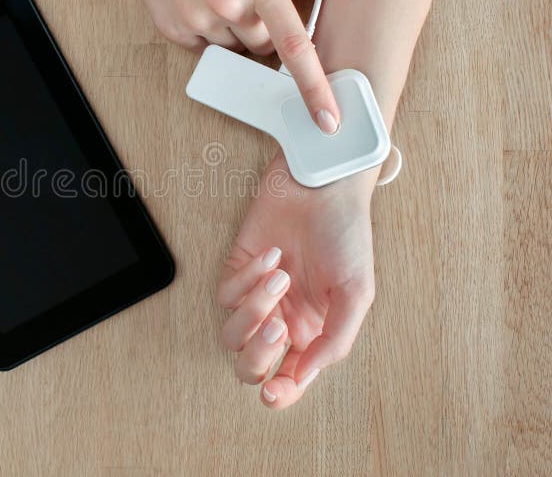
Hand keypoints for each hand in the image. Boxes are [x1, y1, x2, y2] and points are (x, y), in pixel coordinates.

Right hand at [85, 0, 362, 132]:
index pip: (295, 46)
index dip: (314, 88)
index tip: (327, 120)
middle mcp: (227, 4)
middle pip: (264, 48)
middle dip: (262, 29)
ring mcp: (197, 20)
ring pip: (233, 49)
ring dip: (231, 30)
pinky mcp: (173, 30)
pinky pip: (204, 48)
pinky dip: (205, 31)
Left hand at [217, 153, 376, 407]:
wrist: (321, 188)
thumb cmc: (345, 236)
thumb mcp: (355, 292)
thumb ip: (334, 339)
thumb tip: (304, 375)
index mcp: (312, 332)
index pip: (290, 378)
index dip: (280, 393)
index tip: (273, 392)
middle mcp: (282, 320)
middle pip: (250, 365)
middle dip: (258, 355)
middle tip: (277, 326)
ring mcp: (257, 297)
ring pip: (232, 334)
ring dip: (255, 309)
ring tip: (281, 278)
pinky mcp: (237, 271)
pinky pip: (226, 294)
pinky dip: (247, 278)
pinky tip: (273, 256)